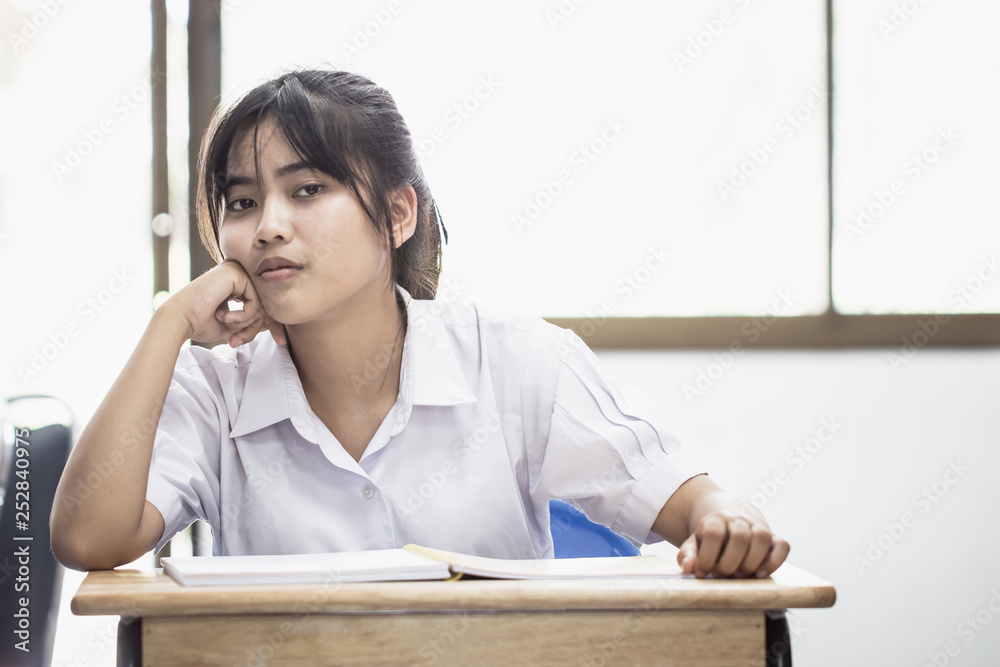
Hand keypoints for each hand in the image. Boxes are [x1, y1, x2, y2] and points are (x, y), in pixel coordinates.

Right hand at [167, 260, 286, 346]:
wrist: (179, 320)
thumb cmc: (199, 323)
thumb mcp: (233, 325)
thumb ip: (251, 321)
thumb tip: (271, 321)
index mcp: (233, 282)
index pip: (259, 302)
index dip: (265, 323)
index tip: (277, 340)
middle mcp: (236, 272)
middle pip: (263, 302)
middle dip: (254, 327)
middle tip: (236, 340)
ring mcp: (236, 270)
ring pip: (261, 302)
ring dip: (247, 323)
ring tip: (227, 326)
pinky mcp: (236, 273)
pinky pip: (255, 300)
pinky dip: (244, 315)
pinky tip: (225, 317)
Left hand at [677, 511, 788, 578]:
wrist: (728, 521)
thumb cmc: (709, 540)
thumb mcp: (694, 544)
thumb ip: (688, 555)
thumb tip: (689, 567)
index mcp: (715, 520)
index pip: (713, 532)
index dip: (707, 555)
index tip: (702, 571)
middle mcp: (738, 521)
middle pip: (740, 535)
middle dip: (730, 562)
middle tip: (722, 574)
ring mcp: (757, 528)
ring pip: (762, 536)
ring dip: (752, 561)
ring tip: (741, 574)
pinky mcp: (773, 539)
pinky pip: (783, 545)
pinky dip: (775, 561)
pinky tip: (761, 574)